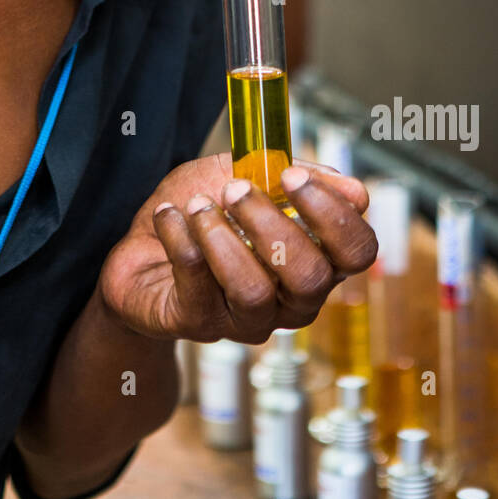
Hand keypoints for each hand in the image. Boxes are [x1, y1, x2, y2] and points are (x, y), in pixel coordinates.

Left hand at [97, 152, 377, 342]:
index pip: (357, 252)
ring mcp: (246, 320)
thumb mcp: (248, 173)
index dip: (334, 215)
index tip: (291, 176)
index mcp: (316, 260)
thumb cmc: (203, 208)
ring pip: (253, 291)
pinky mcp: (199, 325)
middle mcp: (291, 300)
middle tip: (235, 190)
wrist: (139, 244)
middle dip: (271, 223)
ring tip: (198, 206)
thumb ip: (297, 175)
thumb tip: (356, 191)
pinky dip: (179, 237)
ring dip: (221, 236)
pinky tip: (168, 215)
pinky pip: (196, 283)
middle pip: (311, 278)